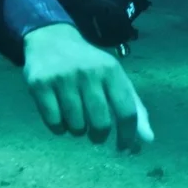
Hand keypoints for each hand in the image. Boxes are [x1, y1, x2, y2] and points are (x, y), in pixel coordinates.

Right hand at [22, 22, 154, 150]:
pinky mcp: (40, 85)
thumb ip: (133, 107)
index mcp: (111, 70)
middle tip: (96, 134)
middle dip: (99, 136)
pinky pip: (54, 123)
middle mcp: (88, 73)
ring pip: (76, 126)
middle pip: (100, 123)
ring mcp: (63, 78)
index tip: (123, 148)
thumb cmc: (89, 65)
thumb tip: (148, 140)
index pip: (127, 111)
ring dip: (78, 130)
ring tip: (76, 118)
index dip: (127, 135)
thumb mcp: (114, 78)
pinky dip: (59, 128)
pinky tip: (60, 116)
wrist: (51, 39)